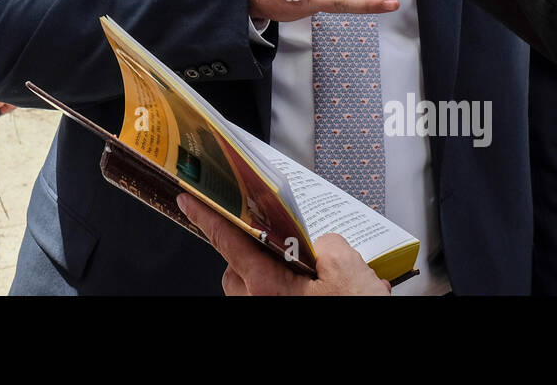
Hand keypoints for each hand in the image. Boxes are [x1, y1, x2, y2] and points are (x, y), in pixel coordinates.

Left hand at [177, 194, 390, 295]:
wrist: (368, 356)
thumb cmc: (352, 308)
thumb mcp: (346, 267)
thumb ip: (327, 242)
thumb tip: (322, 244)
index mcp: (266, 286)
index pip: (227, 241)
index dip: (206, 217)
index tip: (188, 200)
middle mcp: (259, 303)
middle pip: (237, 269)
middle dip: (252, 253)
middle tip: (281, 244)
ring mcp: (268, 313)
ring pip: (254, 288)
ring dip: (271, 276)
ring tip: (308, 274)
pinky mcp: (280, 314)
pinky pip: (272, 300)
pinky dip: (287, 291)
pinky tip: (318, 289)